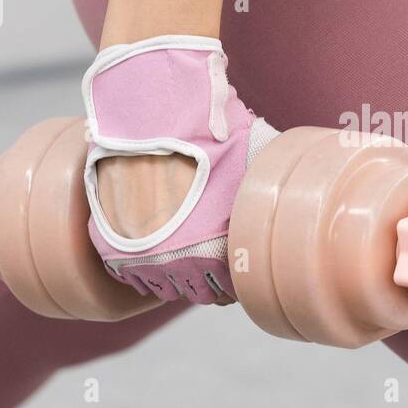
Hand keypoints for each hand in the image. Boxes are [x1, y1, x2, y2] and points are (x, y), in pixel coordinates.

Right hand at [82, 35, 277, 304]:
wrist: (147, 113)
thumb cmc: (204, 131)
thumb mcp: (252, 154)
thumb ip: (270, 178)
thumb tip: (298, 179)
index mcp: (213, 251)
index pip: (229, 290)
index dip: (236, 277)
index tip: (237, 260)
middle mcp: (175, 264)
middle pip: (198, 294)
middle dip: (208, 279)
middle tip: (213, 255)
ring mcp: (138, 258)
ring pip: (164, 288)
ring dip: (176, 275)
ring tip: (185, 249)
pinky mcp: (109, 246)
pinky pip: (131, 277)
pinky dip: (144, 268)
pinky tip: (157, 247)